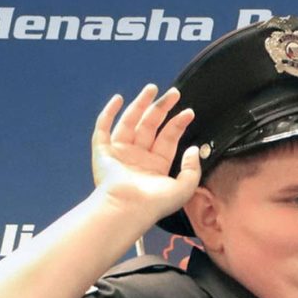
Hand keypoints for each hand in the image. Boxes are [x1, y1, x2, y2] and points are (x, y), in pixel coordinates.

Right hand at [89, 85, 202, 221]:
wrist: (128, 208)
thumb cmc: (155, 204)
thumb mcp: (184, 188)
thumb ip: (192, 169)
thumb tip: (194, 149)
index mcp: (156, 166)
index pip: (168, 138)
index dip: (178, 124)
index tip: (188, 112)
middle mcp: (138, 157)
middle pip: (150, 126)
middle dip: (162, 108)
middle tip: (174, 93)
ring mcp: (120, 153)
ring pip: (130, 122)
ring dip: (140, 104)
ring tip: (152, 89)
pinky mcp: (103, 152)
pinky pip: (103, 129)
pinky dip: (109, 113)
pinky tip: (119, 99)